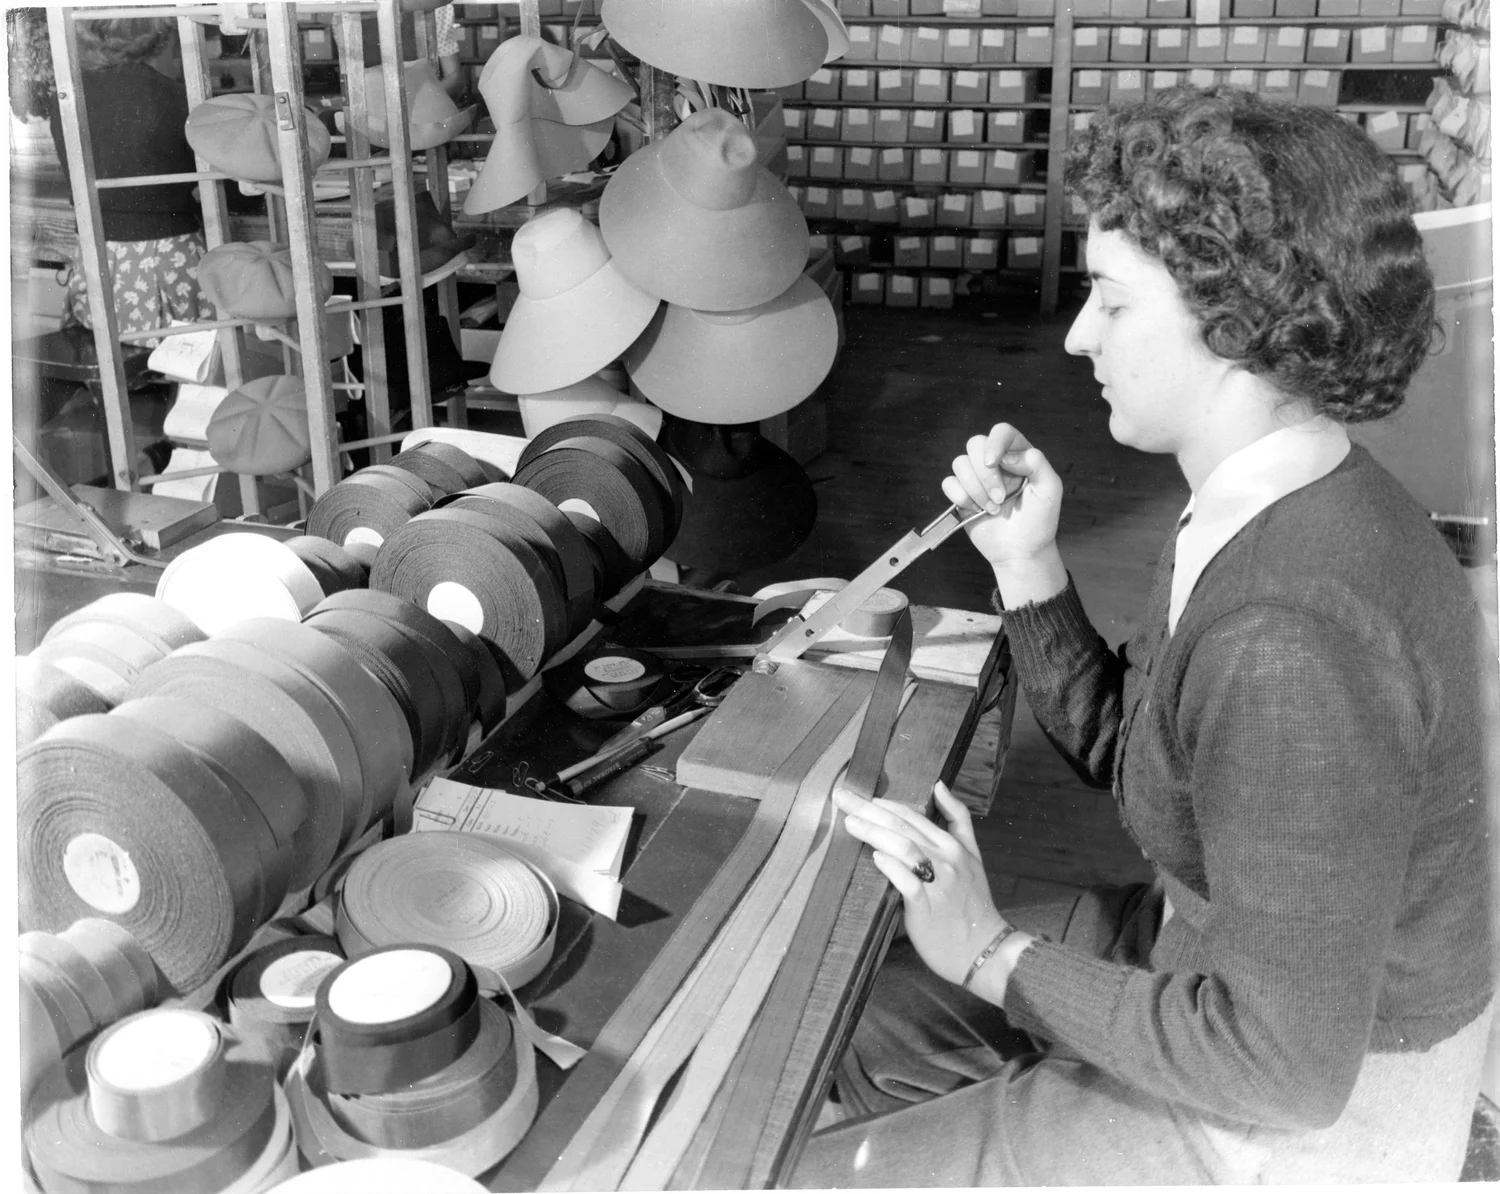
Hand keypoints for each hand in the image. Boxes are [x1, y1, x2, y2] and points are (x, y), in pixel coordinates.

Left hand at [834, 780, 1005, 988]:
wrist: (985, 948)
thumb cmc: (973, 902)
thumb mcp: (973, 855)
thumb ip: (958, 819)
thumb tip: (939, 785)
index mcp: (952, 845)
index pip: (913, 816)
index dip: (884, 803)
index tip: (859, 795)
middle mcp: (945, 860)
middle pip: (903, 827)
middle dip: (869, 810)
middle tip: (842, 798)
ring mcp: (937, 884)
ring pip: (904, 848)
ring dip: (875, 833)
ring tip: (851, 823)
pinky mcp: (927, 908)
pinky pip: (909, 883)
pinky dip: (893, 868)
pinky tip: (876, 858)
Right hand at [940, 425, 1063, 570]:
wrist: (1021, 552)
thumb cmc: (1038, 521)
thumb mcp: (1050, 490)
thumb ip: (1037, 464)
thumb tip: (1008, 456)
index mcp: (1018, 455)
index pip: (1002, 433)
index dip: (995, 442)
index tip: (995, 462)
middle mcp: (995, 463)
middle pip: (975, 444)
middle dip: (985, 474)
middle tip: (1001, 497)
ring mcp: (976, 478)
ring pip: (959, 463)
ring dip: (976, 490)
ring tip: (993, 509)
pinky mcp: (961, 495)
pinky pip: (948, 483)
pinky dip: (961, 497)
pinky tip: (976, 510)